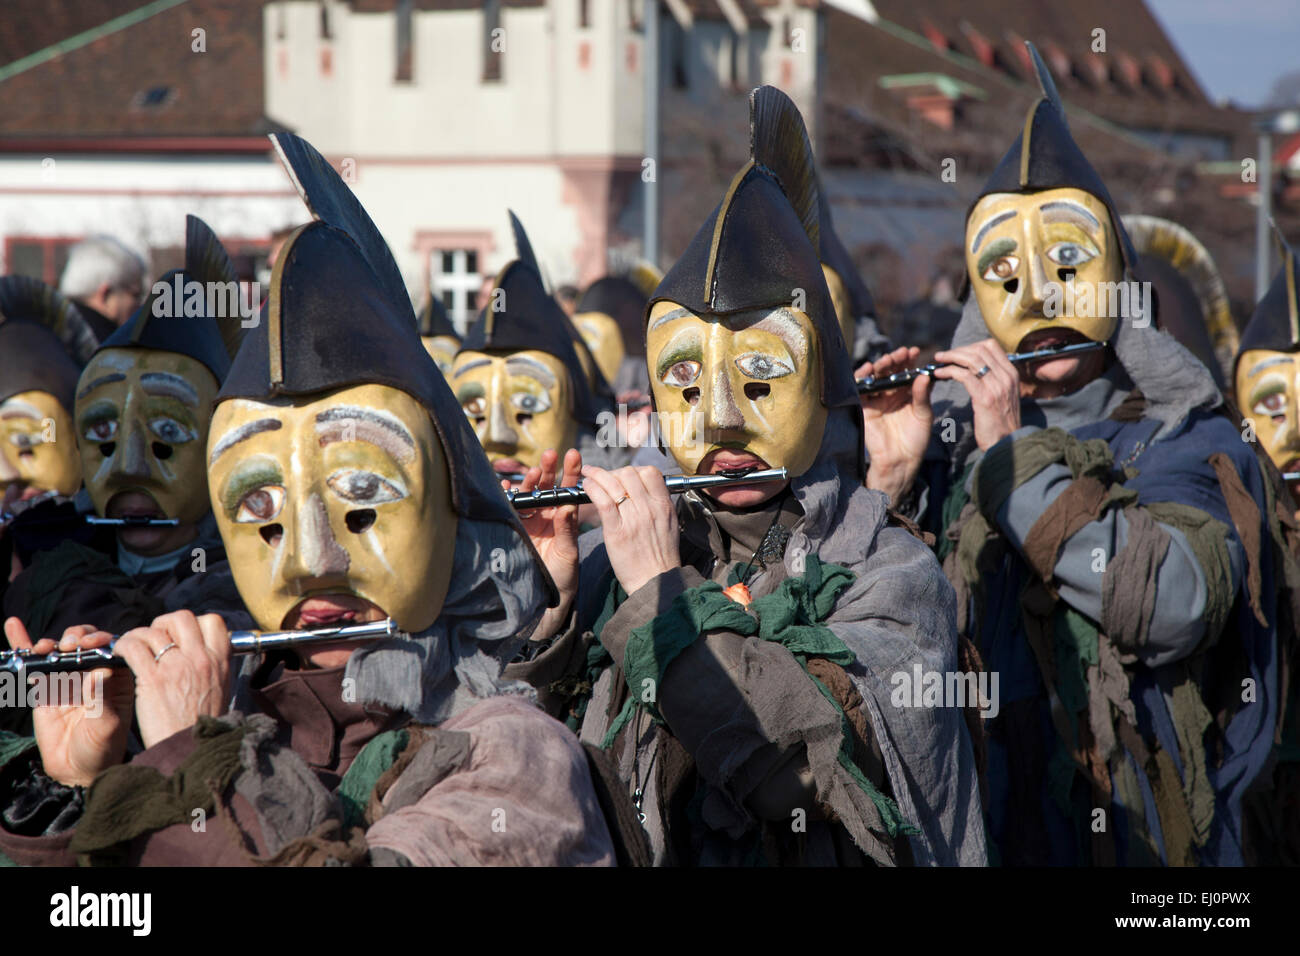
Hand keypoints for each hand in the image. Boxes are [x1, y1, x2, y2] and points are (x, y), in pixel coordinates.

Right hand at [3, 618, 133, 787]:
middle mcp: (95, 671)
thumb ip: (102, 698)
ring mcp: (69, 676)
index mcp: (118, 677)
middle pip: (86, 642)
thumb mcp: (107, 725)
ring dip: (52, 643)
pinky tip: (12, 625)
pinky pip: (34, 662)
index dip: (102, 640)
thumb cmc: (102, 748)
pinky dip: (22, 643)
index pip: (112, 649)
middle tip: (70, 645)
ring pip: (60, 649)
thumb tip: (100, 672)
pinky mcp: (46, 685)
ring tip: (46, 648)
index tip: (91, 642)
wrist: (77, 769)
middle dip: (78, 637)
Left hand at [113, 611, 230, 749]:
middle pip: (182, 618)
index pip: (213, 622)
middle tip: (154, 639)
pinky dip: (123, 646)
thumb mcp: (220, 690)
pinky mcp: (153, 678)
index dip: (194, 624)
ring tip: (131, 648)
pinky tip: (119, 655)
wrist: (192, 752)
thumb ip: (212, 668)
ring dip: (139, 636)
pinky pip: (134, 647)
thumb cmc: (202, 726)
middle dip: (164, 623)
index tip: (181, 635)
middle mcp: (202, 658)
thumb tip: (202, 654)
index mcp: (221, 661)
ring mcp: (178, 666)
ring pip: (155, 630)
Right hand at [507, 448, 581, 640]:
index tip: (574, 455)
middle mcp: (547, 515)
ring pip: (528, 495)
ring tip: (533, 473)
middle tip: (550, 455)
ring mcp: (529, 521)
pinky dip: (506, 496)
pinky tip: (506, 487)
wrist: (546, 596)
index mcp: (564, 517)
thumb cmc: (564, 575)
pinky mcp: (514, 529)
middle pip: (547, 487)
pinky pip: (509, 508)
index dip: (570, 472)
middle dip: (548, 470)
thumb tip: (566, 506)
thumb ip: (567, 529)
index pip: (568, 490)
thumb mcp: (568, 551)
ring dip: (529, 482)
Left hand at [580, 465, 679, 595]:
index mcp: (664, 505)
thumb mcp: (670, 525)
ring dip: (597, 474)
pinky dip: (592, 488)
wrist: (656, 581)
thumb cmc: (661, 556)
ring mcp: (633, 518)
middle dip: (613, 472)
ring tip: (588, 474)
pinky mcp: (617, 531)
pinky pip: (603, 500)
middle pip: (629, 474)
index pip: (650, 472)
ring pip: (614, 483)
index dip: (634, 470)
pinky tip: (586, 486)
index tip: (623, 476)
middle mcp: (650, 508)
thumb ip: (660, 505)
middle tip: (603, 477)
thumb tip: (649, 489)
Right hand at [858, 346, 932, 502]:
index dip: (909, 360)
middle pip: (890, 370)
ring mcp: (876, 399)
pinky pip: (859, 387)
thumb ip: (922, 395)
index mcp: (906, 393)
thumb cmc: (916, 439)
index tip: (914, 351)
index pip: (906, 371)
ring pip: (875, 376)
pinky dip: (862, 376)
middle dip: (894, 359)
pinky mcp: (863, 406)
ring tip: (888, 360)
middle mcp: (891, 393)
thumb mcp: (924, 415)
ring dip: (880, 365)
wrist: (900, 460)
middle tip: (901, 354)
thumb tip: (924, 375)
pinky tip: (869, 369)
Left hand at [932, 338, 1020, 450]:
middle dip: (957, 350)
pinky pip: (964, 376)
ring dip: (951, 357)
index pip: (991, 346)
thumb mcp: (1004, 395)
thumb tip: (978, 368)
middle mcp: (1006, 376)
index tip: (957, 353)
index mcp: (1011, 373)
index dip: (970, 346)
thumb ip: (995, 380)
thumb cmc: (1001, 422)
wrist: (1008, 444)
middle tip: (942, 356)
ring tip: (938, 362)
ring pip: (971, 359)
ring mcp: (997, 386)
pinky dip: (949, 371)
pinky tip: (939, 374)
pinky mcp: (985, 398)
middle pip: (979, 349)